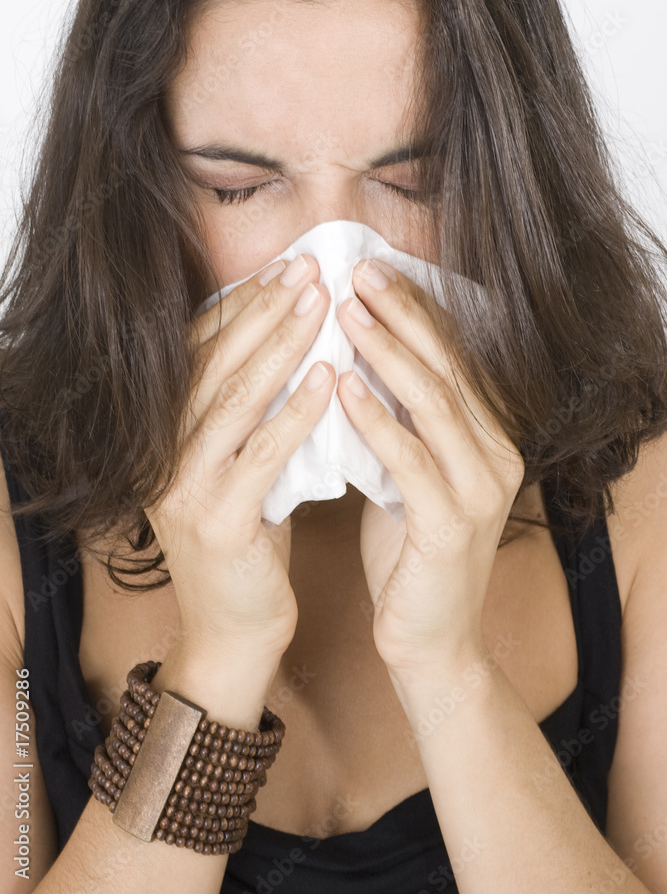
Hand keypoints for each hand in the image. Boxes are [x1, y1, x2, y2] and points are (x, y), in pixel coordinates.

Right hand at [142, 255, 333, 661]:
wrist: (234, 630)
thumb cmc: (247, 544)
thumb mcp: (238, 470)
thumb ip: (248, 417)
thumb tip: (293, 345)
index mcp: (166, 436)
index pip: (199, 353)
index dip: (241, 307)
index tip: (285, 269)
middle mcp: (163, 455)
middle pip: (214, 364)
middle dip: (263, 310)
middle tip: (307, 268)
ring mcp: (184, 489)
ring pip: (234, 400)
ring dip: (281, 346)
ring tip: (321, 304)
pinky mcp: (218, 522)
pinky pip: (261, 454)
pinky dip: (295, 411)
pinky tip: (328, 377)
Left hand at [335, 257, 524, 677]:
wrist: (430, 642)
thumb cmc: (410, 554)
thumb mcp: (409, 475)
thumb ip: (400, 424)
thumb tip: (355, 362)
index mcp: (488, 438)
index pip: (453, 357)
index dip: (413, 310)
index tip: (369, 270)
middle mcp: (496, 455)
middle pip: (448, 366)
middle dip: (400, 313)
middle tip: (356, 270)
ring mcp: (480, 490)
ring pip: (434, 402)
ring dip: (386, 352)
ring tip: (344, 311)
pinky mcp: (452, 525)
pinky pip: (411, 459)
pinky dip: (376, 419)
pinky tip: (342, 386)